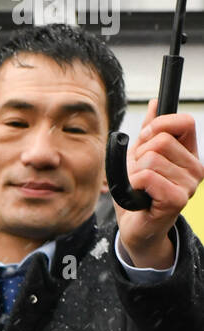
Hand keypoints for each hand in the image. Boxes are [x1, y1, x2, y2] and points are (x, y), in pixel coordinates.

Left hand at [115, 100, 203, 267]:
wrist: (135, 228)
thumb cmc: (138, 193)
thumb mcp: (140, 156)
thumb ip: (150, 130)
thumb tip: (155, 103)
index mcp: (190, 153)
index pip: (185, 122)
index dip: (159, 125)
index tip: (145, 139)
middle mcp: (195, 168)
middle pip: (161, 140)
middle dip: (140, 155)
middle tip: (140, 173)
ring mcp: (189, 185)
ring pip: (151, 159)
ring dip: (135, 172)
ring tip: (140, 187)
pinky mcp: (178, 200)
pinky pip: (147, 176)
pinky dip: (134, 184)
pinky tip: (139, 196)